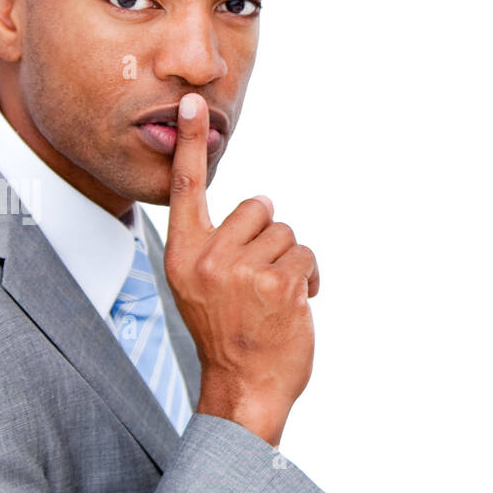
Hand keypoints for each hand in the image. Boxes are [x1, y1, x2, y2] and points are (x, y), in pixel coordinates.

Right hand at [163, 92, 318, 446]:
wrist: (243, 389)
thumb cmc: (228, 338)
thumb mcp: (202, 289)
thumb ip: (218, 248)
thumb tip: (260, 209)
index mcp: (182, 256)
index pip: (186, 190)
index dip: (190, 145)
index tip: (190, 103)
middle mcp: (207, 259)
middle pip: (257, 207)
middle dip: (270, 237)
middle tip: (260, 279)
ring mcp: (242, 271)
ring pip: (285, 233)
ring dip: (291, 262)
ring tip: (276, 299)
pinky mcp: (278, 284)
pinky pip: (306, 255)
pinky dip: (310, 278)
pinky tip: (296, 305)